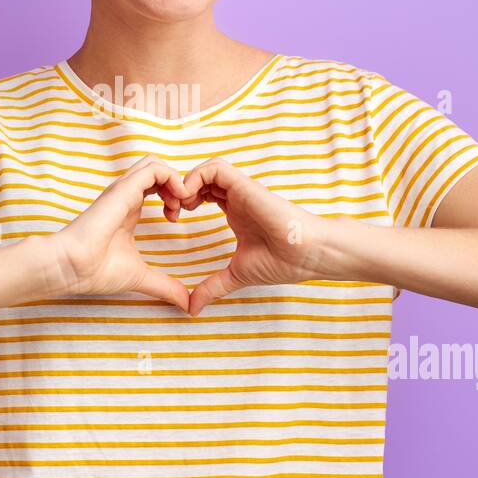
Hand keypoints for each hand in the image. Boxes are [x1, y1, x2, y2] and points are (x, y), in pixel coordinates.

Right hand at [48, 155, 191, 312]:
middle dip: (176, 184)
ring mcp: (124, 190)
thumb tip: (186, 304)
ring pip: (155, 163)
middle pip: (155, 169)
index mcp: (129, 209)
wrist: (72, 267)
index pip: (155, 186)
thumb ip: (164, 286)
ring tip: (180, 204)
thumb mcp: (139, 276)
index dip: (173, 197)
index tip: (175, 220)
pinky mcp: (124, 189)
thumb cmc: (96, 270)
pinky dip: (172, 178)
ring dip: (176, 179)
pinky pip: (154, 169)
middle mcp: (126, 195)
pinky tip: (177, 200)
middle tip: (181, 209)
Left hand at [178, 157, 332, 315]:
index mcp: (235, 211)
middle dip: (179, 190)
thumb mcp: (236, 274)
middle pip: (201, 178)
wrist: (306, 255)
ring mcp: (241, 190)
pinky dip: (197, 176)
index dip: (183, 201)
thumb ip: (213, 287)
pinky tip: (190, 199)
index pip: (203, 193)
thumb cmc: (281, 262)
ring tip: (180, 206)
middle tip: (171, 213)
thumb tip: (192, 309)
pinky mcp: (245, 185)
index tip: (173, 221)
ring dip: (186, 182)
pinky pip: (216, 168)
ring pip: (207, 169)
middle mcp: (236, 197)